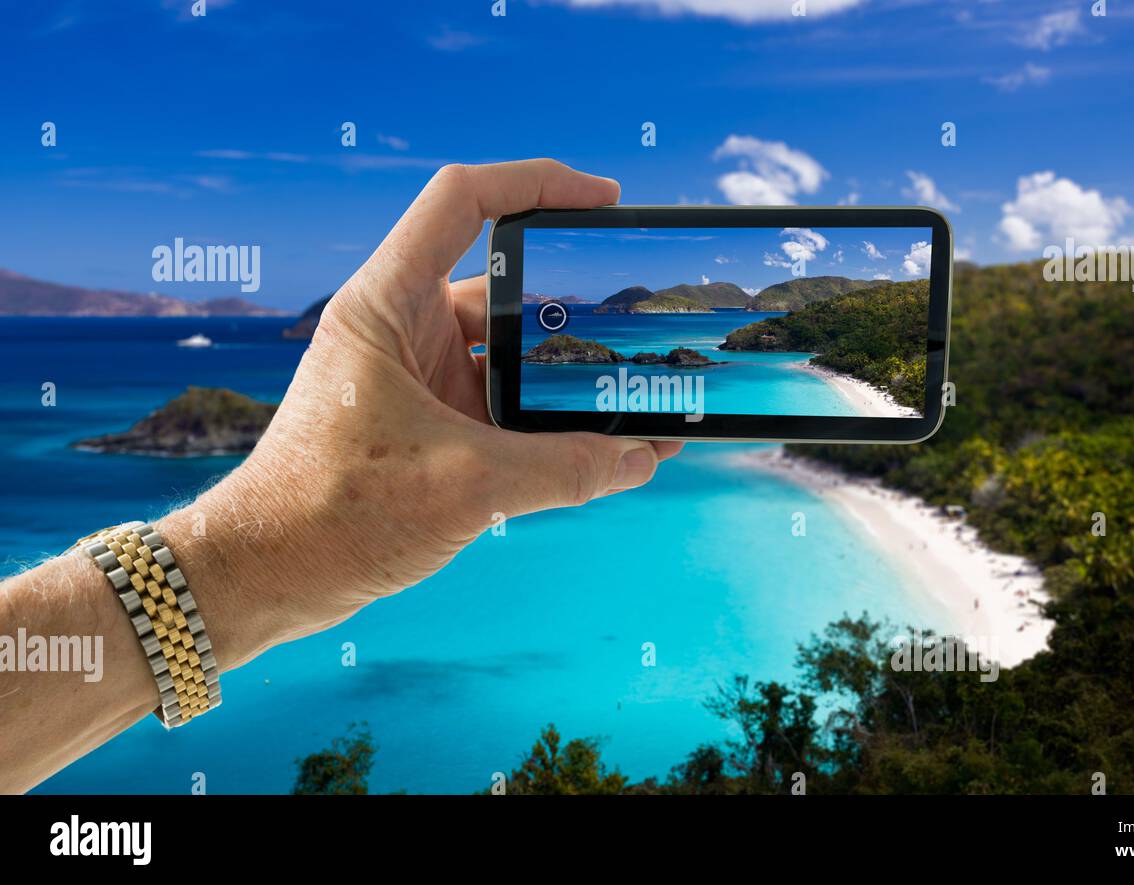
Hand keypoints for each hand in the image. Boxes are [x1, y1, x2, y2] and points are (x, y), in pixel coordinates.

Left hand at [160, 160, 682, 668]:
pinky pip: (497, 407)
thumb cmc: (330, 514)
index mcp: (387, 305)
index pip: (463, 202)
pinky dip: (541, 423)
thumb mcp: (466, 485)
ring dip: (559, 381)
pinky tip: (593, 448)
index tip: (603, 199)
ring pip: (505, 358)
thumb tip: (642, 457)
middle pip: (502, 291)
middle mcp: (401, 330)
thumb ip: (564, 468)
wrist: (267, 577)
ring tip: (626, 400)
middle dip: (570, 314)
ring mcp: (415, 379)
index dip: (537, 183)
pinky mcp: (425, 425)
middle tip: (630, 331)